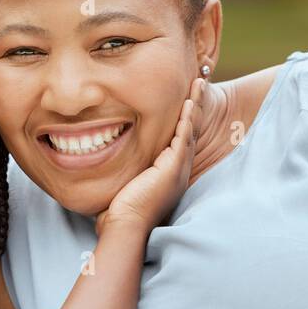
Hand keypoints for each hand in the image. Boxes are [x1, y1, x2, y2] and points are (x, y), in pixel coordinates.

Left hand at [94, 76, 204, 237]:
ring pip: (190, 128)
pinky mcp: (173, 167)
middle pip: (190, 128)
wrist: (125, 226)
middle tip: (199, 83)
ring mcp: (178, 168)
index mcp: (169, 172)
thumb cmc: (120, 211)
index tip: (185, 97)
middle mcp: (178, 169)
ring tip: (200, 84)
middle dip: (195, 105)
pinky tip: (189, 101)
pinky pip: (183, 136)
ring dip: (195, 105)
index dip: (184, 116)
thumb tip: (108, 155)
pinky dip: (187, 118)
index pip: (179, 137)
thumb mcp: (126, 183)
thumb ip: (126, 168)